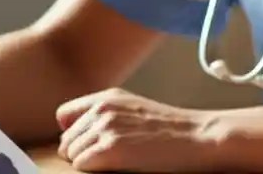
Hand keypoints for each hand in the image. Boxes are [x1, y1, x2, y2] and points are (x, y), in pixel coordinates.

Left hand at [55, 87, 223, 171]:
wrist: (198, 137)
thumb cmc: (171, 130)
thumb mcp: (134, 110)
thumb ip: (105, 114)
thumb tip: (73, 131)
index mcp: (106, 97)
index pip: (64, 115)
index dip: (74, 134)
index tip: (90, 144)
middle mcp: (101, 108)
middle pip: (66, 140)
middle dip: (82, 152)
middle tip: (111, 157)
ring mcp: (105, 127)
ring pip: (72, 154)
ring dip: (89, 162)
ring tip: (117, 162)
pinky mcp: (110, 149)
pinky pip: (81, 165)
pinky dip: (95, 170)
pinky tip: (117, 167)